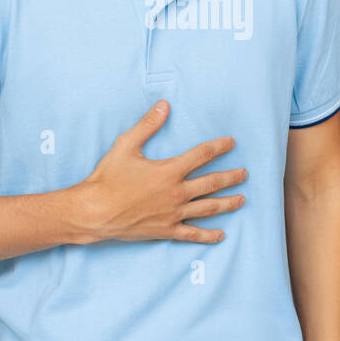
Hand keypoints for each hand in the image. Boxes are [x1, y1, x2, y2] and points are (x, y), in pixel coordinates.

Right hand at [71, 100, 246, 244]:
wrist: (95, 212)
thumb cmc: (108, 178)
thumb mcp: (126, 145)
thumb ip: (147, 125)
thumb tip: (164, 105)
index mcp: (170, 171)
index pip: (202, 155)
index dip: (219, 147)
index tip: (231, 143)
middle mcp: (177, 193)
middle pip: (213, 183)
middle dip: (231, 177)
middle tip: (244, 173)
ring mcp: (174, 214)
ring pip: (208, 208)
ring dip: (228, 203)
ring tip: (242, 200)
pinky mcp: (167, 230)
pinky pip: (192, 234)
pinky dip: (208, 235)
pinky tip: (221, 234)